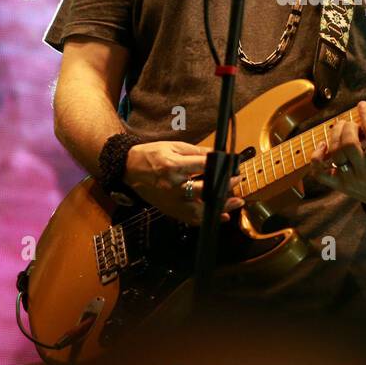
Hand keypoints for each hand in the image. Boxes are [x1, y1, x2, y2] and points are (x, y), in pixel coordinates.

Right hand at [124, 140, 243, 225]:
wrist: (128, 169)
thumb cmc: (151, 155)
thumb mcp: (174, 146)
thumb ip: (197, 152)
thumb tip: (218, 155)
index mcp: (173, 166)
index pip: (203, 167)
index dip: (221, 166)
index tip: (232, 165)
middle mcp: (172, 186)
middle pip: (203, 191)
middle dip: (224, 186)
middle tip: (237, 181)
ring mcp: (171, 201)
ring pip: (199, 210)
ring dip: (220, 208)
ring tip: (235, 203)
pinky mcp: (169, 210)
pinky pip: (191, 218)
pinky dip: (207, 218)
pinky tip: (221, 215)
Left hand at [306, 101, 365, 208]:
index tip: (362, 105)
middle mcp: (365, 170)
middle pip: (349, 143)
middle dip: (348, 127)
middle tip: (350, 123)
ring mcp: (350, 178)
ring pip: (335, 154)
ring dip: (334, 136)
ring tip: (341, 129)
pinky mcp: (338, 184)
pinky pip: (320, 174)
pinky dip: (316, 158)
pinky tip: (322, 146)